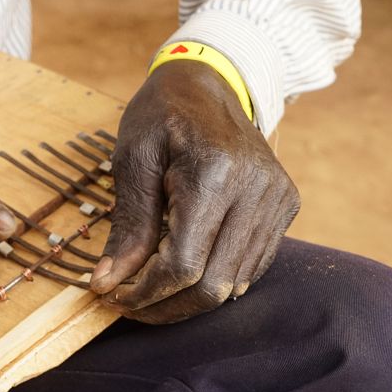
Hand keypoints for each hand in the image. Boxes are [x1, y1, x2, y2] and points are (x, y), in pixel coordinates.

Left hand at [90, 60, 299, 323]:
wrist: (208, 85)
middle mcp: (257, 189)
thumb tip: (105, 285)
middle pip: (214, 285)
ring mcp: (278, 198)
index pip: (183, 265)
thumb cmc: (161, 117)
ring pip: (235, 284)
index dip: (145, 293)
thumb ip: (128, 228)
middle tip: (129, 304)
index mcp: (214, 173)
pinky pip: (252, 265)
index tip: (112, 297)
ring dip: (188, 299)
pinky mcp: (286, 205)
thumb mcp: (132, 162)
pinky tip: (184, 269)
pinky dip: (215, 278)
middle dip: (166, 307)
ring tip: (150, 288)